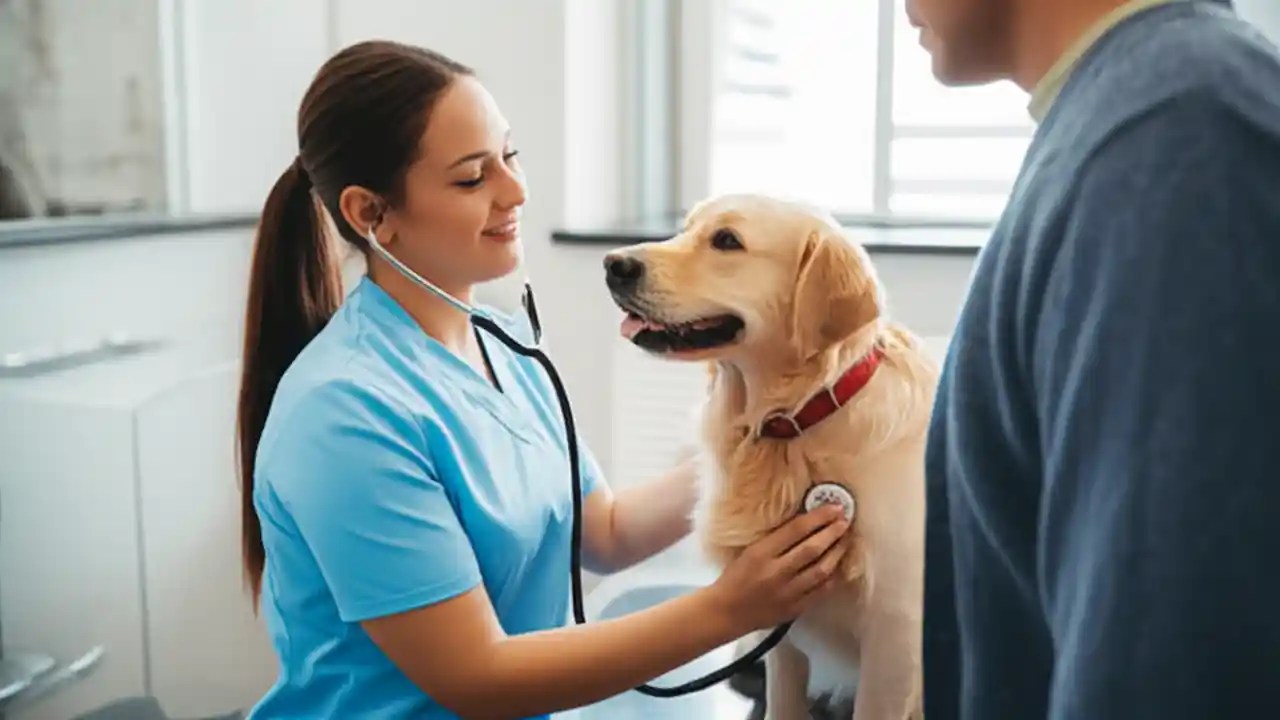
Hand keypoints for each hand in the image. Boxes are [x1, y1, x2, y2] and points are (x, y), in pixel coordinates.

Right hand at [706, 505, 848, 633]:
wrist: (726, 612)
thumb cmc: (735, 577)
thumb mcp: (749, 551)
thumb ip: (775, 539)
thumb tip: (806, 523)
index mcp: (760, 553)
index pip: (795, 530)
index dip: (818, 517)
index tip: (834, 508)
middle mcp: (776, 572)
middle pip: (812, 549)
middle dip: (832, 533)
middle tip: (845, 521)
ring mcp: (788, 593)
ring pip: (821, 570)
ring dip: (837, 553)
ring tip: (846, 541)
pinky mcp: (795, 609)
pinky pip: (821, 591)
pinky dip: (833, 577)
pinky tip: (838, 566)